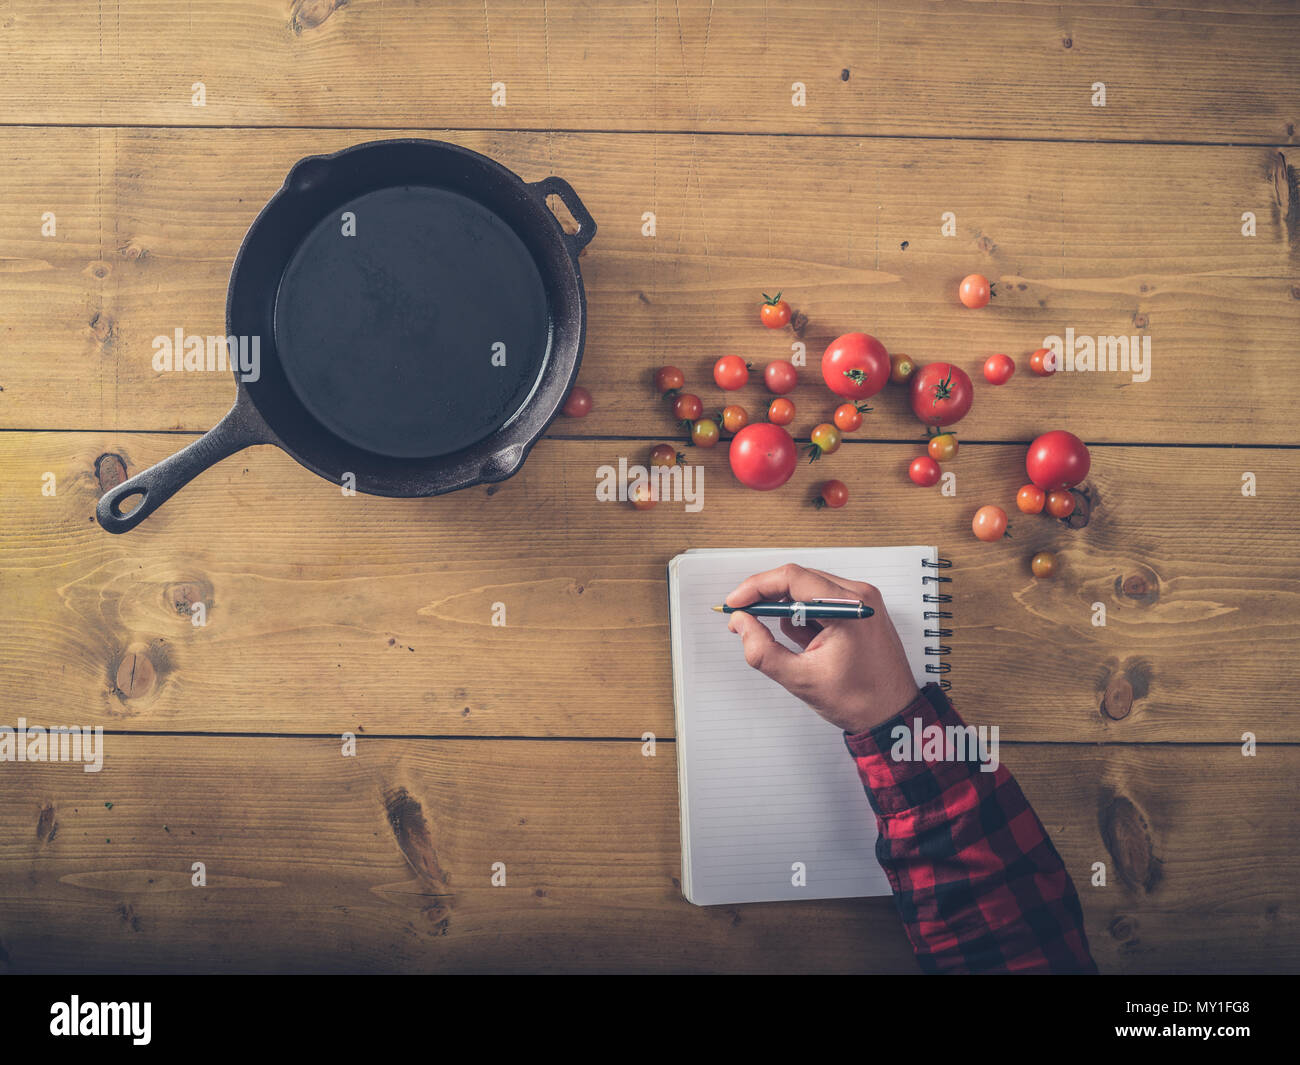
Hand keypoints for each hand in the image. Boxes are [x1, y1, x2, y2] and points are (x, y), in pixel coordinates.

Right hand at [724, 563, 920, 733]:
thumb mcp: (801, 679)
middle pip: (798, 580)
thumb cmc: (860, 700)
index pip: (792, 578)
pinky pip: (821, 603)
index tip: (735, 603)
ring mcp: (862, 601)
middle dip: (768, 601)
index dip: (756, 587)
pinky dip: (806, 620)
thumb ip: (763, 650)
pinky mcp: (860, 610)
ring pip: (808, 591)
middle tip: (745, 620)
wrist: (894, 715)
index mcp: (849, 607)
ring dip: (790, 614)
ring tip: (800, 650)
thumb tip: (741, 624)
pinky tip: (812, 647)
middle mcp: (859, 595)